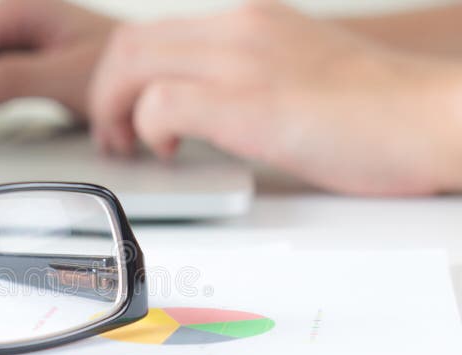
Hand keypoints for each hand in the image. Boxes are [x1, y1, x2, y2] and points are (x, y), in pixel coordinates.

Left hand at [89, 0, 461, 194]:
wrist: (431, 117)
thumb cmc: (375, 111)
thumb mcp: (297, 73)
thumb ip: (247, 79)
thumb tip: (203, 110)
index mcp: (249, 22)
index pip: (153, 32)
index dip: (121, 77)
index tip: (124, 114)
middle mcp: (239, 29)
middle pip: (128, 43)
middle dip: (104, 94)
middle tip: (115, 136)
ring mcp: (243, 61)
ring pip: (131, 64)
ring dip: (114, 111)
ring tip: (132, 145)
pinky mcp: (251, 102)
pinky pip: (163, 104)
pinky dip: (149, 130)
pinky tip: (169, 152)